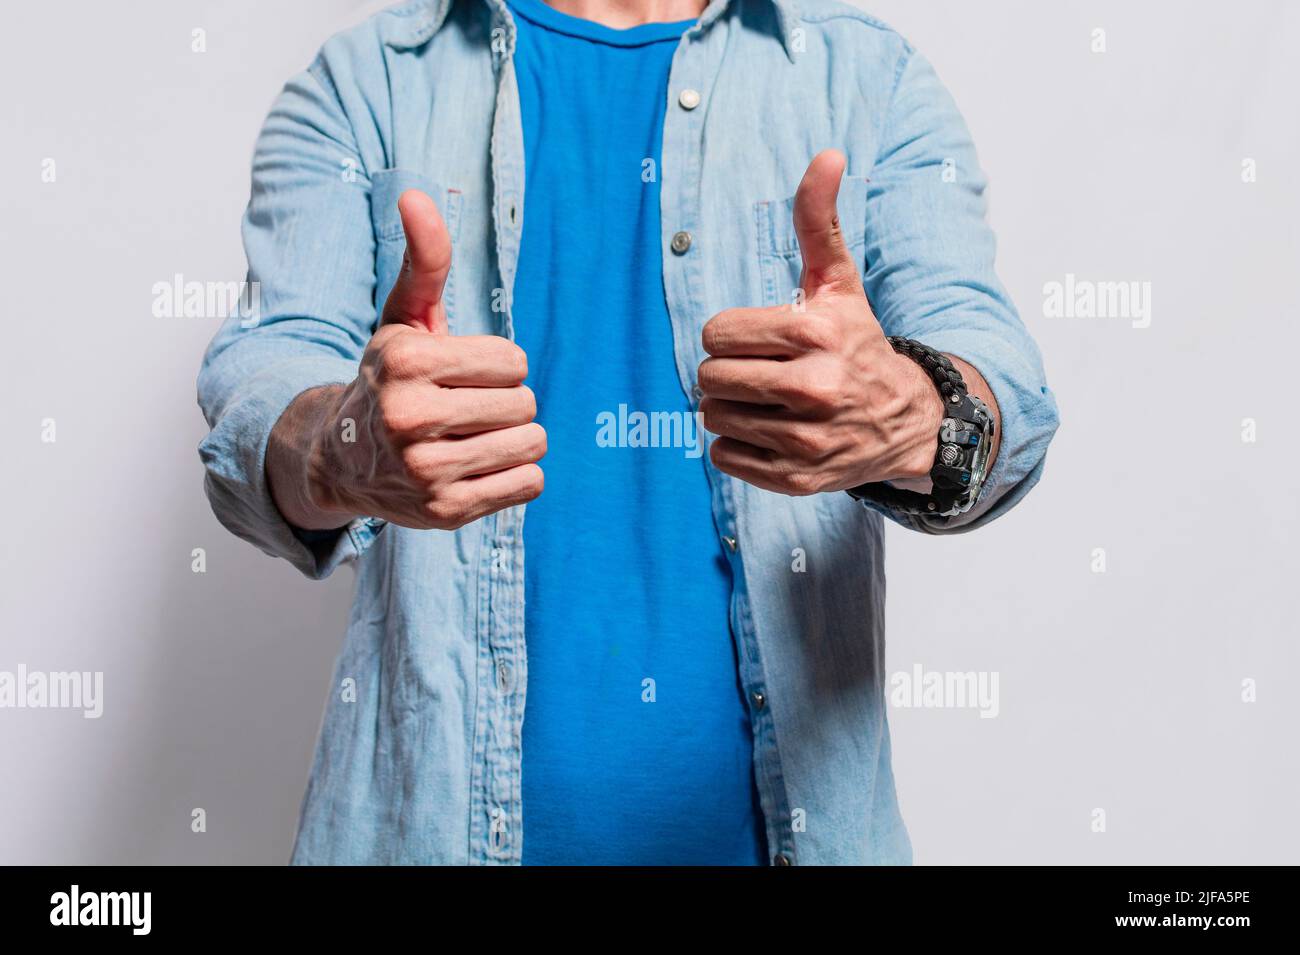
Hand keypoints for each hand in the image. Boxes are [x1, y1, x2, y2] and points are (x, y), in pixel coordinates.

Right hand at [268, 189, 544, 530]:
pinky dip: (517, 475)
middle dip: (507, 403)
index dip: (499, 366)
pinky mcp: (445, 512)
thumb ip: (424, 261)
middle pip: (526, 403)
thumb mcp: (403, 318)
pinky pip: (530, 485)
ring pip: (532, 444)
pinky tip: (480, 467)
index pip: (514, 361)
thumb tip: (416, 195)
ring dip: (516, 439)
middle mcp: (410, 418)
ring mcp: (426, 472)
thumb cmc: (388, 380)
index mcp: (405, 363)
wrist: (342, 459)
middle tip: (466, 410)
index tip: (463, 375)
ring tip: (475, 437)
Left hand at [697, 150, 942, 495]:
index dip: (730, 335)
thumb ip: (819, 222)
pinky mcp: (796, 479)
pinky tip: (772, 431)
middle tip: (763, 372)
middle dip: (728, 371)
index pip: (715, 334)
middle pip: (709, 376)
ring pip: (712, 416)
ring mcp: (805, 440)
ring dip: (731, 407)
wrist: (906, 421)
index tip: (761, 340)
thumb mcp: (839, 284)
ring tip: (768, 402)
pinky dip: (739, 444)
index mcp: (814, 334)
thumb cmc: (858, 345)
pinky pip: (725, 456)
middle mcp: (811, 390)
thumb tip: (827, 155)